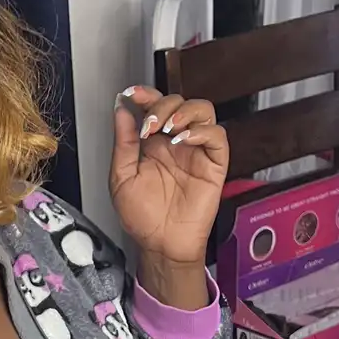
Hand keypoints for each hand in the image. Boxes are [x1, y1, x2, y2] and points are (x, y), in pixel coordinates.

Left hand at [109, 86, 228, 267]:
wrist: (161, 244)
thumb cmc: (143, 218)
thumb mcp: (122, 177)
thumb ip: (123, 143)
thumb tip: (121, 111)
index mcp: (153, 143)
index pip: (155, 106)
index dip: (146, 94)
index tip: (133, 93)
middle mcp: (176, 143)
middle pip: (179, 102)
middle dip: (162, 106)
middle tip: (149, 125)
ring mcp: (196, 151)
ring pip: (203, 110)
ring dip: (184, 112)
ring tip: (167, 128)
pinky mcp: (214, 163)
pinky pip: (216, 136)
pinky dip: (201, 131)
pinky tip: (183, 141)